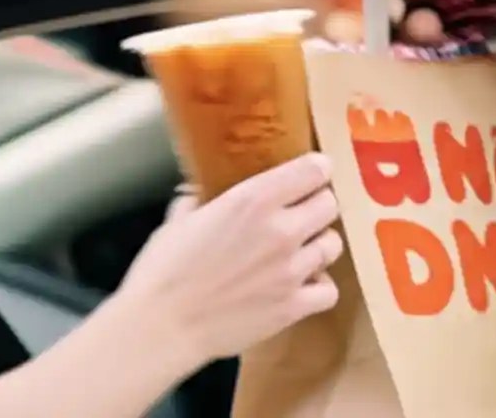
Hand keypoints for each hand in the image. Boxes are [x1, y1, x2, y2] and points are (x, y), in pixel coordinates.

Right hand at [112, 153, 343, 374]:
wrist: (162, 325)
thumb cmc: (163, 270)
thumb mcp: (179, 219)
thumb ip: (198, 199)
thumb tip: (198, 192)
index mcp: (253, 200)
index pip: (315, 170)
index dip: (316, 170)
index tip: (312, 174)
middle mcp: (280, 230)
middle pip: (330, 204)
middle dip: (318, 206)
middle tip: (303, 215)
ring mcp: (291, 270)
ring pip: (333, 245)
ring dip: (319, 245)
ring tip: (301, 251)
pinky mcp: (293, 306)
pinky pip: (328, 290)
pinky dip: (319, 287)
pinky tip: (302, 286)